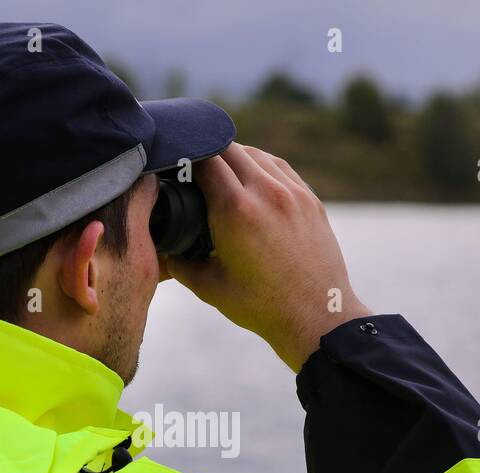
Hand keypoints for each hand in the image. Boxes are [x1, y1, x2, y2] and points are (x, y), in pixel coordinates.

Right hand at [163, 143, 371, 371]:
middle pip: (228, 148)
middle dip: (208, 154)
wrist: (316, 317)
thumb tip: (163, 248)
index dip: (186, 159)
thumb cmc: (262, 307)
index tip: (177, 169)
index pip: (203, 159)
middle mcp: (266, 192)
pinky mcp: (310, 200)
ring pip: (256, 154)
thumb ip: (179, 263)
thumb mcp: (209, 288)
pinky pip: (280, 168)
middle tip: (196, 171)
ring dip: (236, 158)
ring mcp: (292, 193)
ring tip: (223, 175)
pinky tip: (253, 181)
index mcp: (235, 210)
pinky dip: (262, 167)